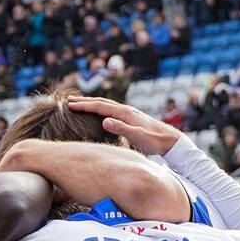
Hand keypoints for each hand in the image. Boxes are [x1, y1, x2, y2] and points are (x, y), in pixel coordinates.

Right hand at [65, 95, 182, 154]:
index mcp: (124, 113)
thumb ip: (121, 128)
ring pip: (106, 105)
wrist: (170, 140)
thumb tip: (104, 121)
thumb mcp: (137, 136)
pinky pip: (111, 110)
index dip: (84, 105)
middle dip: (85, 101)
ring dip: (92, 103)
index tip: (70, 105)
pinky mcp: (131, 118)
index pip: (100, 106)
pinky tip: (99, 113)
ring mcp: (128, 113)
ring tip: (80, 103)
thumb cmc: (154, 140)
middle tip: (69, 100)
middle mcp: (125, 110)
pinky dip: (101, 109)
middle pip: (101, 102)